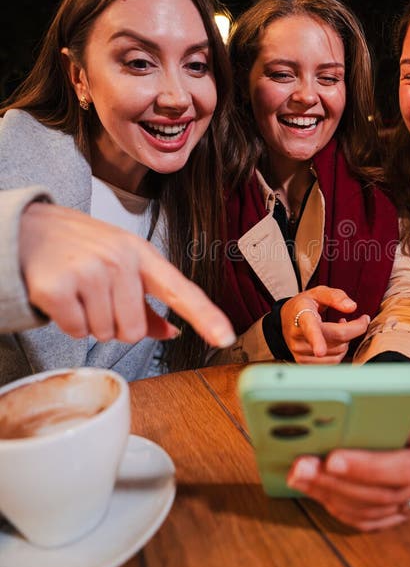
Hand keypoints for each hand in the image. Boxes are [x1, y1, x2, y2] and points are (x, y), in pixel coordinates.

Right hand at [19, 203, 235, 347]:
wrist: (27, 229)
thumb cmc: (79, 248)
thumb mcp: (121, 263)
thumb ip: (149, 301)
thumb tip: (174, 332)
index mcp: (142, 255)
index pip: (180, 290)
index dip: (206, 316)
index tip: (226, 336)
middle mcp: (120, 260)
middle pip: (136, 331)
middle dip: (115, 324)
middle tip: (96, 296)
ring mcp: (90, 272)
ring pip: (105, 334)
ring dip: (90, 322)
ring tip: (78, 292)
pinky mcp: (60, 287)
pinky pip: (77, 331)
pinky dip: (68, 323)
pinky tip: (62, 297)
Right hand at [281, 286, 369, 363]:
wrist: (286, 319)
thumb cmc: (305, 305)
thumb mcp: (318, 293)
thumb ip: (336, 296)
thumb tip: (352, 307)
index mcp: (302, 316)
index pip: (311, 328)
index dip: (316, 340)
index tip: (319, 351)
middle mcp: (298, 337)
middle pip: (336, 338)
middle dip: (355, 329)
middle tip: (361, 319)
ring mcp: (300, 352)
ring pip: (338, 352)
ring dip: (347, 340)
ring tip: (340, 328)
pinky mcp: (304, 363)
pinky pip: (333, 362)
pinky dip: (340, 351)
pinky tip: (335, 341)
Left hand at [286, 412, 409, 531]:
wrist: (408, 419)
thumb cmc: (399, 406)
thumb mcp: (400, 398)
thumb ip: (387, 408)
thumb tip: (357, 414)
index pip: (405, 467)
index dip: (368, 467)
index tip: (332, 458)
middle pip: (382, 494)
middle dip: (337, 482)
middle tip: (301, 467)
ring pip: (370, 510)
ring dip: (329, 494)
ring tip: (298, 476)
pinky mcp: (399, 515)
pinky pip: (367, 521)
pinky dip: (338, 507)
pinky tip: (314, 491)